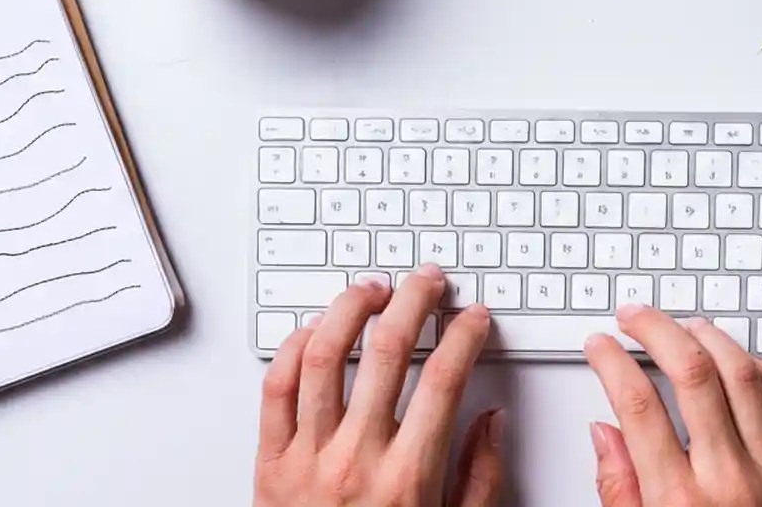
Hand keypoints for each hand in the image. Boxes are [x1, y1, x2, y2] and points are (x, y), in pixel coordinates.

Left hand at [254, 263, 502, 505]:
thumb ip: (479, 476)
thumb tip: (492, 417)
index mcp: (408, 478)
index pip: (443, 378)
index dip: (464, 335)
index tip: (474, 319)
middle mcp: (355, 459)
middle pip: (388, 350)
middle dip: (415, 301)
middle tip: (428, 283)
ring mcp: (307, 457)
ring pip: (323, 355)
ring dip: (352, 308)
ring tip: (372, 290)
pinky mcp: (269, 462)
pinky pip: (275, 388)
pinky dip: (294, 348)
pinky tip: (316, 331)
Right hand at [585, 306, 761, 506]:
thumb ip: (619, 491)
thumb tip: (604, 434)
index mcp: (679, 501)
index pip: (637, 404)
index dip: (610, 362)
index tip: (599, 346)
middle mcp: (728, 478)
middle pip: (690, 372)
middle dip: (655, 329)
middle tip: (633, 316)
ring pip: (742, 374)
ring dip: (708, 336)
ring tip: (683, 323)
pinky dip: (759, 369)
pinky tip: (738, 358)